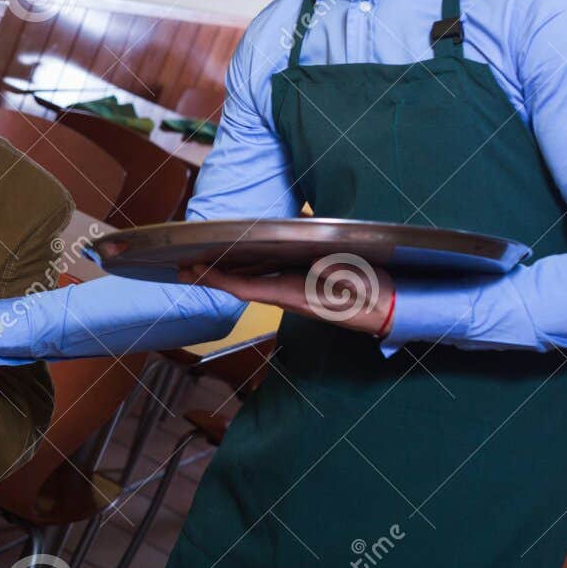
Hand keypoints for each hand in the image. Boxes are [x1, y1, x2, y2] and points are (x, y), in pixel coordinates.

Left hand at [182, 260, 395, 337]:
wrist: (386, 310)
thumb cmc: (370, 296)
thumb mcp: (355, 282)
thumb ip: (337, 274)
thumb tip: (320, 267)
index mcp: (293, 294)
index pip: (247, 288)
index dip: (218, 280)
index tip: (193, 272)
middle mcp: (285, 293)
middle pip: (240, 283)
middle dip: (211, 276)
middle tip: (181, 268)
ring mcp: (291, 289)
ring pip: (251, 279)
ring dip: (224, 271)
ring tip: (198, 262)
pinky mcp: (299, 285)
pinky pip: (267, 275)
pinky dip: (247, 267)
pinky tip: (238, 257)